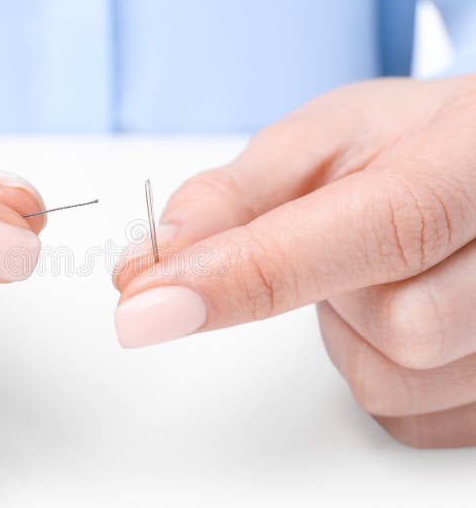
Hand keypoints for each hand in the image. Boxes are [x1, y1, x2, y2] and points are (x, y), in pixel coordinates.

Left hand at [113, 76, 475, 447]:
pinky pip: (406, 418)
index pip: (387, 226)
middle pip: (402, 325)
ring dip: (347, 334)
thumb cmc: (407, 144)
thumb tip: (157, 257)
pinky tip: (393, 311)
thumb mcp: (323, 140)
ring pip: (393, 381)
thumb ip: (237, 195)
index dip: (259, 270)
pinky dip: (370, 370)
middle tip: (338, 243)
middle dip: (333, 293)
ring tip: (374, 273)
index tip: (151, 302)